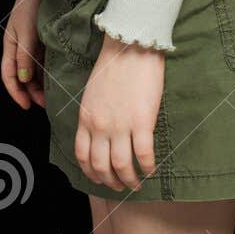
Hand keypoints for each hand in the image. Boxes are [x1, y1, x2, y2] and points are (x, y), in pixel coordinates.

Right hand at [1, 0, 46, 108]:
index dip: (15, 92)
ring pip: (32, 70)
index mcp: (10, 45)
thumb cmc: (30, 4)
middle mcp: (19, 46)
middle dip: (30, 92)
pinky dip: (46, 72)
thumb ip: (25, 55)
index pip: (8, 75)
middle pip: (21, 75)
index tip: (26, 106)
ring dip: (39, 84)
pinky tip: (55, 78)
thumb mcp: (27, 32)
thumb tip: (24, 79)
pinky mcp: (42, 40)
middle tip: (43, 104)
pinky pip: (42, 61)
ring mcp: (30, 44)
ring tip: (50, 95)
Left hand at [75, 33, 164, 189]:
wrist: (129, 47)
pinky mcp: (142, 122)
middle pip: (102, 166)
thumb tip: (101, 136)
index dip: (91, 173)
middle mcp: (100, 126)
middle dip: (111, 182)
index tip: (100, 179)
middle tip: (121, 186)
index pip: (83, 156)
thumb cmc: (113, 66)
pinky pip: (144, 155)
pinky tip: (151, 169)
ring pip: (122, 166)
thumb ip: (94, 116)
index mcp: (86, 118)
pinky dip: (148, 167)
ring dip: (130, 180)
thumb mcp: (92, 93)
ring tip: (137, 183)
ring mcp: (120, 125)